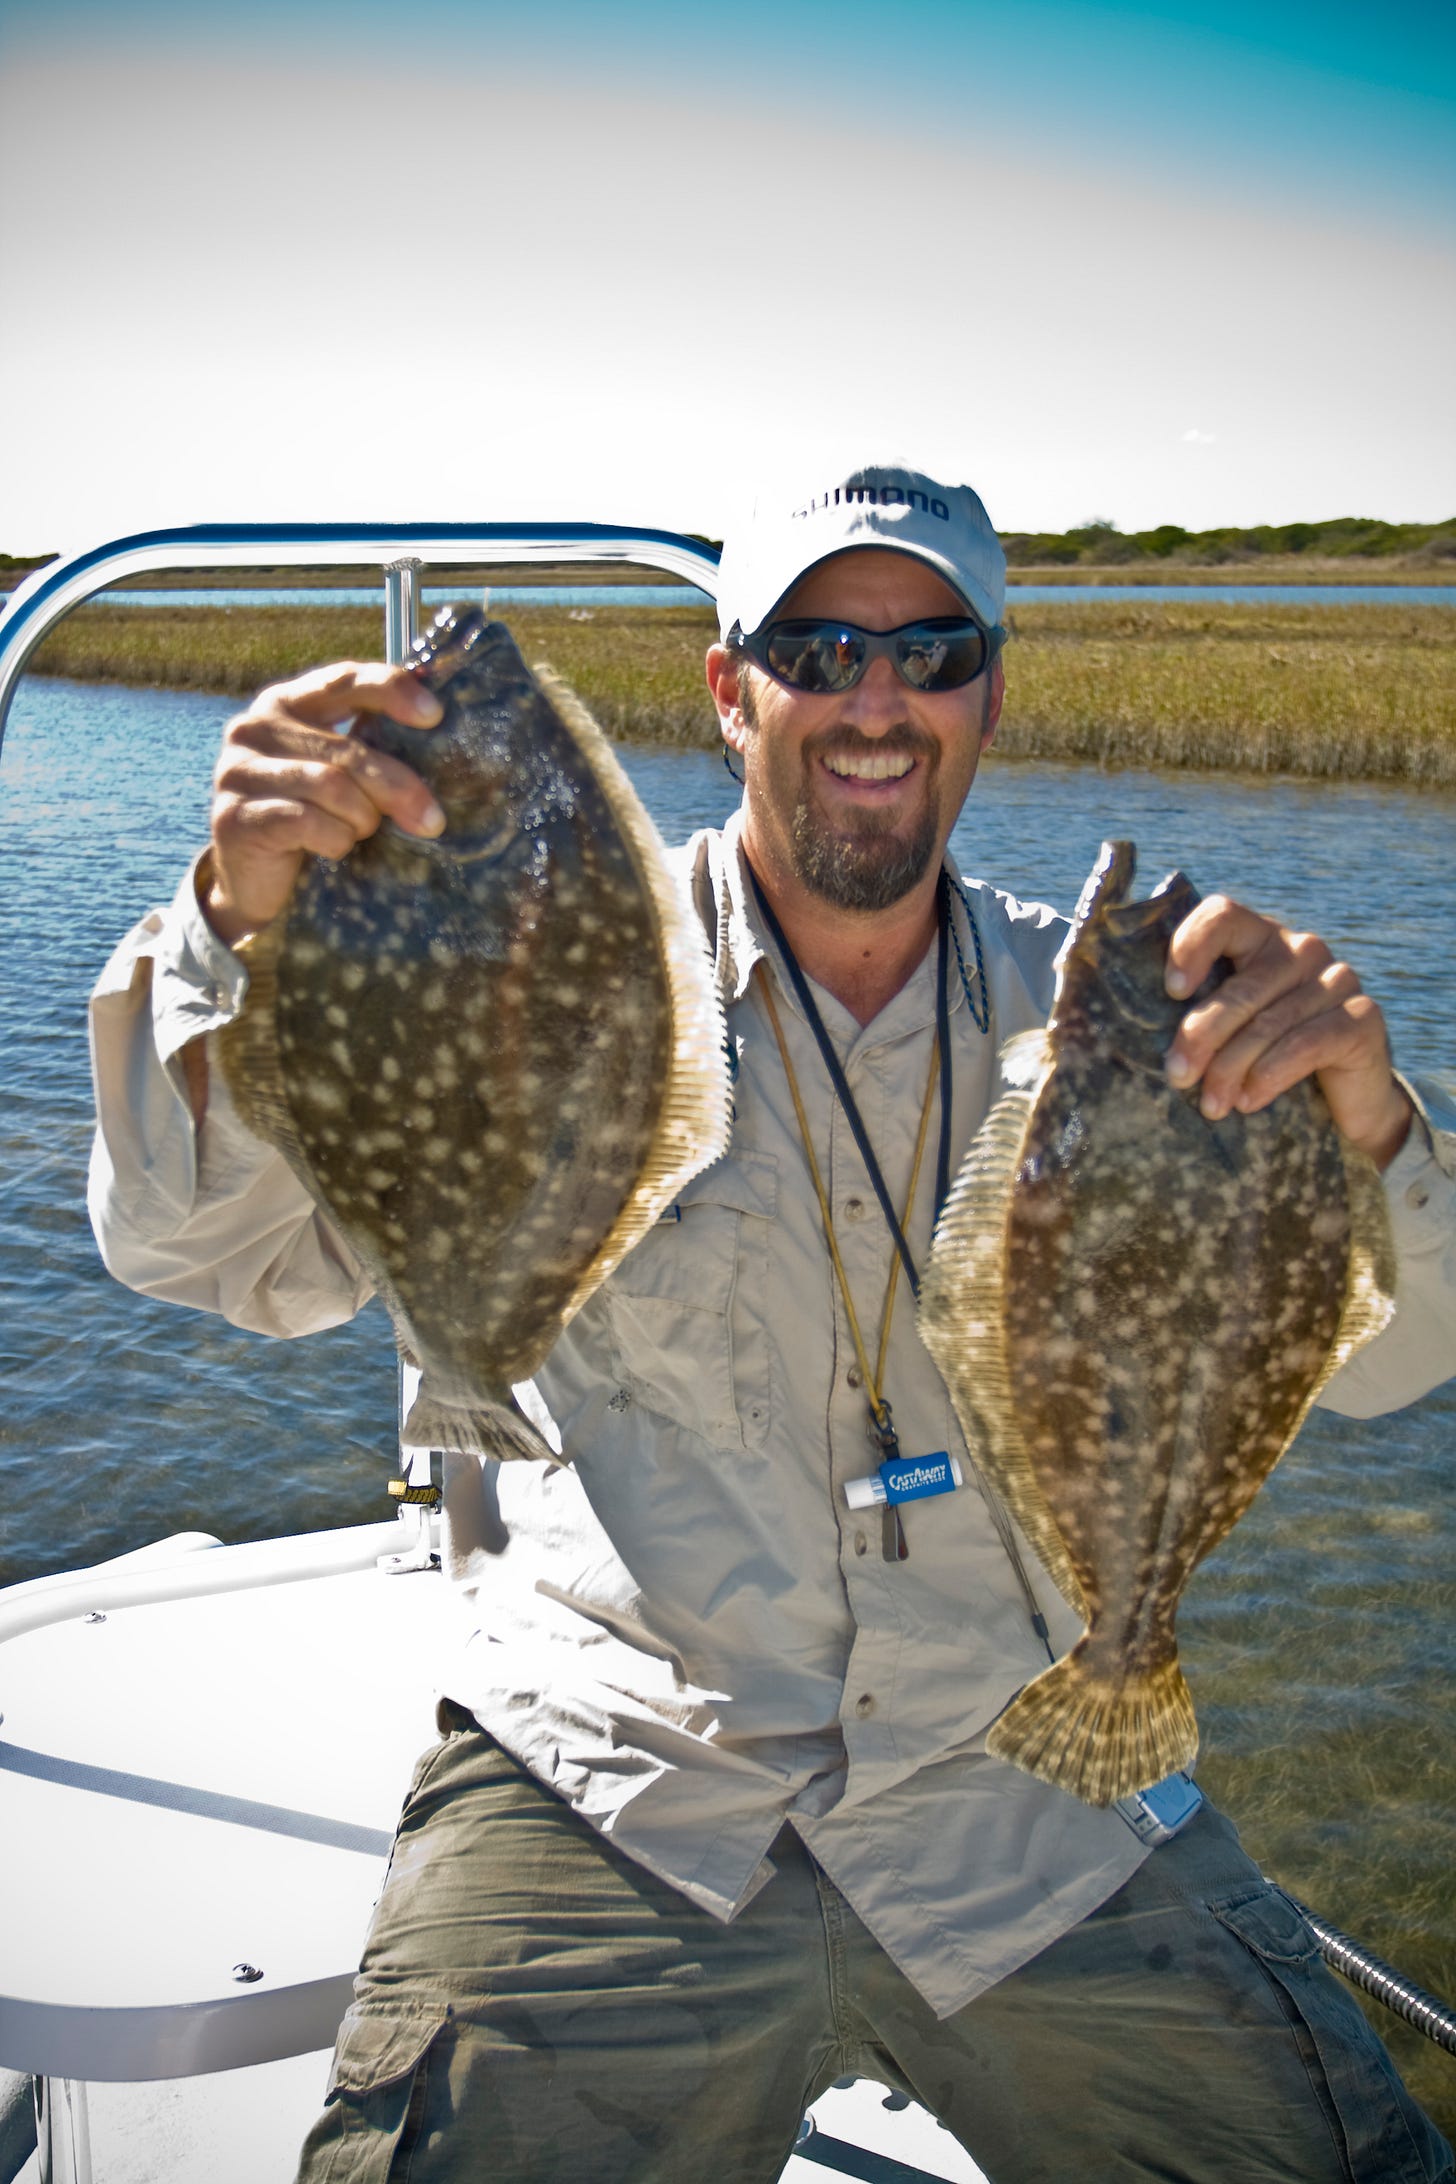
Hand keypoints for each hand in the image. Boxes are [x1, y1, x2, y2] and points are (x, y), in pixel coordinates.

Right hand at [203, 662, 444, 946]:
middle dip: (398, 787)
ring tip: (363, 834)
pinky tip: (336, 849)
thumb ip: (369, 748)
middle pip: (348, 750)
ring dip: (362, 819)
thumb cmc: (312, 820)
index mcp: (287, 703)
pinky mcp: (235, 816)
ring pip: (331, 787)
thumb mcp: (342, 775)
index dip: (392, 691)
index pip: (345, 680)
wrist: (256, 882)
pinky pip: (306, 821)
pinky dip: (335, 840)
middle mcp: (255, 727)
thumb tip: (439, 734)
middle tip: (431, 820)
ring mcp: (238, 771)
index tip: (435, 717)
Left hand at [1163, 896, 1411, 1169]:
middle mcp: (1301, 949)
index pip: (1222, 915)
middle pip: (1239, 985)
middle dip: (1201, 1036)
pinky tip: (1249, 1100)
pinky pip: (1307, 1043)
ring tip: (1211, 1105)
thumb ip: (1187, 1013)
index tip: (1171, 992)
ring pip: (1269, 1022)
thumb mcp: (1223, 1032)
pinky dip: (1271, 1075)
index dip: (1192, 946)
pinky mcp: (1362, 1018)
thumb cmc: (1261, 1062)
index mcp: (1258, 938)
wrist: (1338, 1105)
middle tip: (1177, 1076)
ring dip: (1231, 1068)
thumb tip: (1103, 1029)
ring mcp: (1336, 980)